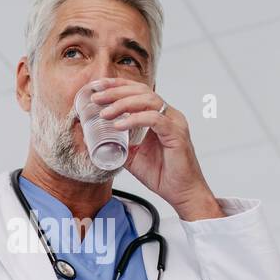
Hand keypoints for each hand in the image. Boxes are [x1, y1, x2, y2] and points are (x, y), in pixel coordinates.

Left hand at [90, 78, 223, 219]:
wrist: (183, 193)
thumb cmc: (164, 175)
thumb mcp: (134, 157)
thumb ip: (121, 145)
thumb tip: (100, 141)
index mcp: (160, 116)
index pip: (138, 92)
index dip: (117, 86)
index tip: (97, 87)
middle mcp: (169, 115)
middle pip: (141, 91)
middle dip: (116, 91)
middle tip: (96, 97)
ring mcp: (174, 122)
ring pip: (148, 100)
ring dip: (122, 104)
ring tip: (104, 113)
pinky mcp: (176, 134)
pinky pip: (154, 119)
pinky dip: (135, 119)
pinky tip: (119, 125)